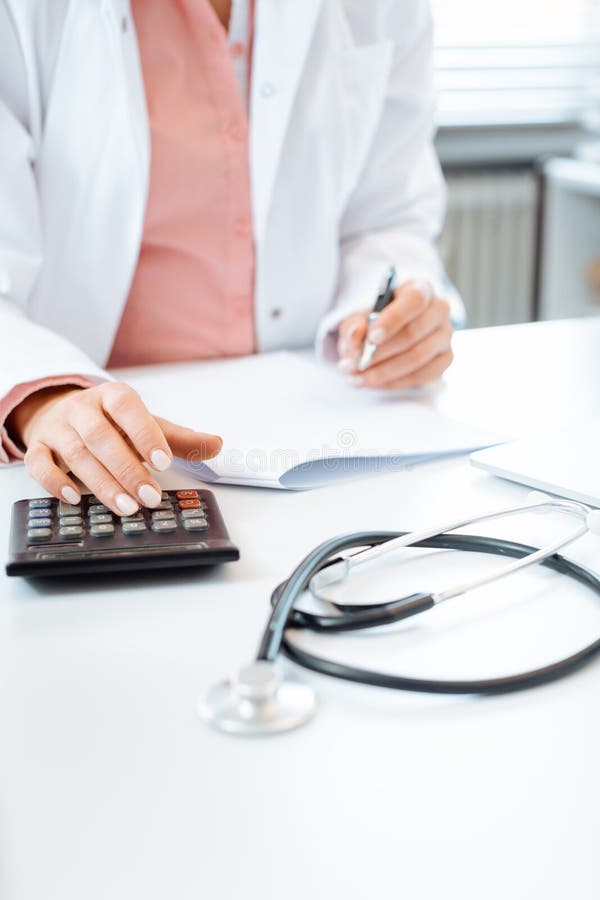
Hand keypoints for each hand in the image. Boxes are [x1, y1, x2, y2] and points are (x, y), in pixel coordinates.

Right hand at [12, 383, 221, 514]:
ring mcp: (58, 428)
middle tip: (149, 496)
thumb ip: (180, 438)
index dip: (145, 434)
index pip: (128, 408)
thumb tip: (217, 444)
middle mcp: (82, 409)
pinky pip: (40, 464)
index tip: (164, 462)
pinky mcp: (39, 447)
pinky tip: (74, 499)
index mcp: (112, 396)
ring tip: (127, 506)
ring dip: (102, 483)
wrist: (61, 413)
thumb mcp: (147, 426)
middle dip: (127, 469)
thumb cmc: (112, 424)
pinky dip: (56, 482)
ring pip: (76, 454)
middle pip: (101, 437)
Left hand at [337, 280, 453, 388]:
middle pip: (414, 332)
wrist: (389, 335)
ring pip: (417, 358)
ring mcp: (445, 336)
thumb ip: (353, 326)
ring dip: (383, 372)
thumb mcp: (358, 319)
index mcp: (420, 289)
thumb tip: (356, 334)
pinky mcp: (446, 359)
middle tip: (354, 365)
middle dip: (380, 353)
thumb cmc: (375, 322)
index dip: (393, 320)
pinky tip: (374, 382)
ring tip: (357, 378)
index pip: (414, 301)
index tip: (372, 338)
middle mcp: (439, 310)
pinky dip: (394, 382)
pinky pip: (422, 375)